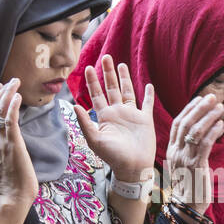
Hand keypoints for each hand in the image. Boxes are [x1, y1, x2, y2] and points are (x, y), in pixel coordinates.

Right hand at [0, 79, 37, 207]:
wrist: (14, 196)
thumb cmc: (15, 181)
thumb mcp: (8, 158)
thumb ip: (7, 145)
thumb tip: (13, 137)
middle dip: (0, 93)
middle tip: (9, 81)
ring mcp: (1, 141)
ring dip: (7, 94)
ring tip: (15, 82)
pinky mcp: (11, 143)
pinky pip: (9, 120)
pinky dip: (12, 106)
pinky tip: (17, 96)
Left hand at [74, 54, 155, 181]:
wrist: (133, 166)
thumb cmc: (113, 156)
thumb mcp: (95, 140)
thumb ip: (85, 122)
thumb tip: (74, 105)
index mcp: (104, 116)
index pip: (96, 94)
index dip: (92, 81)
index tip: (87, 67)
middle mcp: (117, 113)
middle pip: (111, 88)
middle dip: (108, 73)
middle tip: (106, 57)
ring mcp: (131, 115)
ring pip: (128, 91)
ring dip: (125, 78)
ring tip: (121, 64)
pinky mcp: (145, 119)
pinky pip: (147, 104)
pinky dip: (148, 94)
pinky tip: (148, 85)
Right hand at [165, 93, 223, 214]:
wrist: (186, 207)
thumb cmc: (188, 186)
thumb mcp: (183, 165)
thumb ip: (187, 150)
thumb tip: (198, 136)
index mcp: (171, 150)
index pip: (177, 124)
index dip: (188, 109)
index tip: (199, 99)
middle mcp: (175, 152)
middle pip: (185, 123)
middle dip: (199, 108)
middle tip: (212, 97)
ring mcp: (184, 159)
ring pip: (195, 131)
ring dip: (208, 117)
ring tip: (220, 108)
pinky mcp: (196, 166)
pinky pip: (204, 144)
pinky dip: (213, 132)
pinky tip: (221, 125)